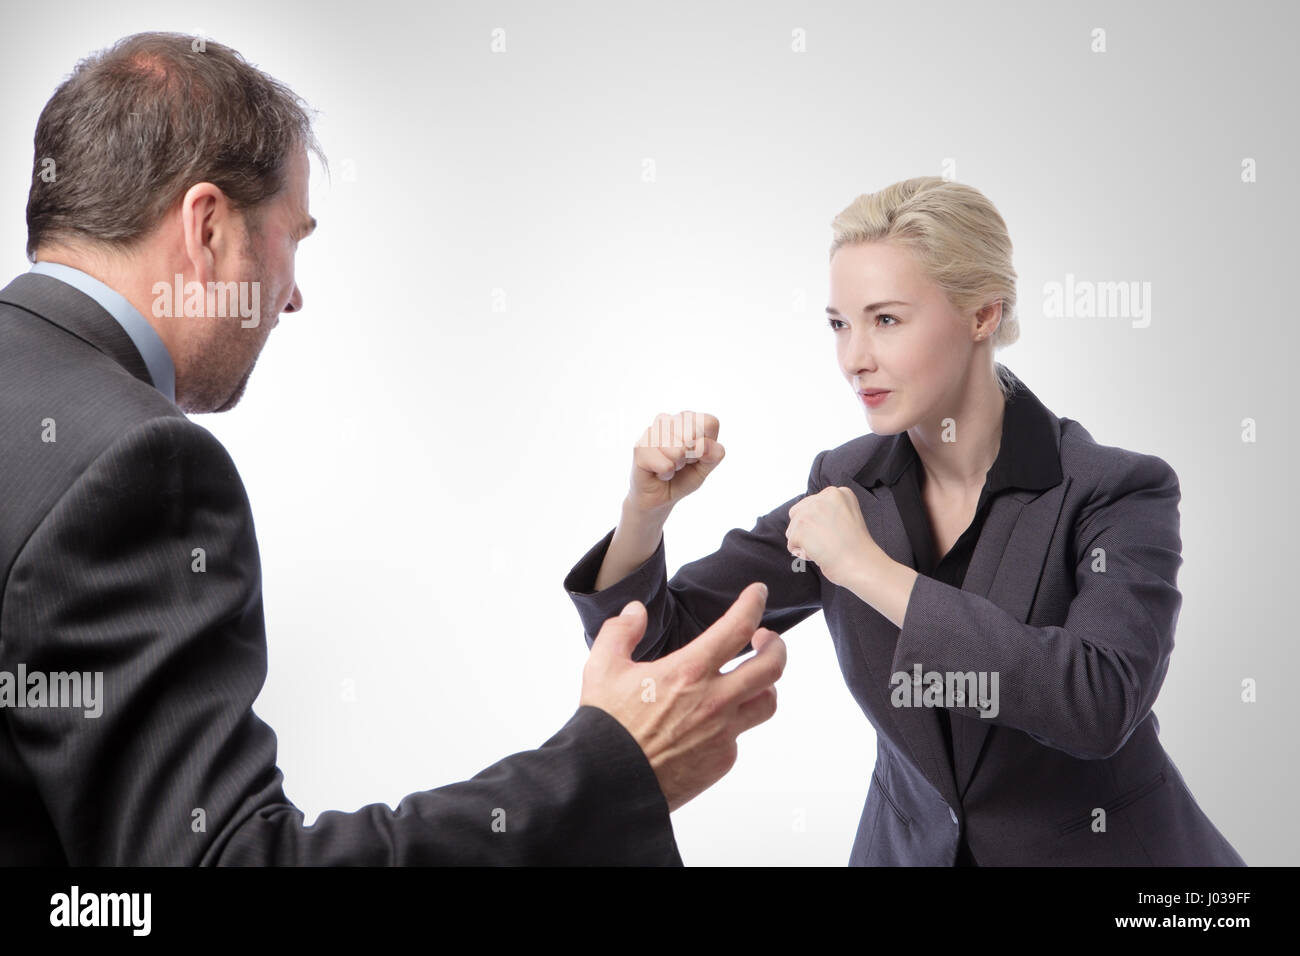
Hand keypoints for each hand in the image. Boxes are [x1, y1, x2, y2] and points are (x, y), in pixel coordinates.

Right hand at [579, 582, 784, 812]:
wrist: (608, 782)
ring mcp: (723, 733)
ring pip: (767, 702)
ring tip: (749, 679)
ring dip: (763, 685)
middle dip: (776, 646)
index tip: (758, 593)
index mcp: (689, 671)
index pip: (738, 627)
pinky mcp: (721, 761)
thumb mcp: (602, 668)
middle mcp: (714, 701)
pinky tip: (715, 719)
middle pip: (772, 666)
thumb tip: (635, 611)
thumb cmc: (606, 725)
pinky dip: (735, 721)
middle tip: (765, 639)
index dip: (753, 603)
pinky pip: (741, 735)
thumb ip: (621, 632)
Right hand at [627, 411, 724, 515]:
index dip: (707, 444)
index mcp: (689, 420)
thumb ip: (714, 454)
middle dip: (691, 456)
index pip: (709, 422)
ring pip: (678, 450)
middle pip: (693, 434)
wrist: (658, 497)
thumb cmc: (683, 477)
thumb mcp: (706, 467)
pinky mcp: (640, 446)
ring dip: (677, 465)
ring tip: (669, 466)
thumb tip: (702, 444)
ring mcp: (652, 431)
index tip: (697, 454)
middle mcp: (669, 420)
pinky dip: (666, 474)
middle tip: (680, 462)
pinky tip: (658, 472)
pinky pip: (665, 464)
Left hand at [785, 486, 879, 589]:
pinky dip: (803, 554)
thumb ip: (828, 511)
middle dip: (807, 531)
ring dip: (805, 543)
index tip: (837, 533)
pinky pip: (791, 544)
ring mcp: (810, 511)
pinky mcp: (800, 527)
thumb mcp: (848, 517)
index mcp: (838, 493)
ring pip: (792, 530)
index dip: (819, 523)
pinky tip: (820, 554)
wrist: (861, 564)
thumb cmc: (856, 548)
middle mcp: (823, 497)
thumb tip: (806, 520)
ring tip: (826, 548)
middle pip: (797, 513)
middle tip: (828, 542)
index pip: (812, 504)